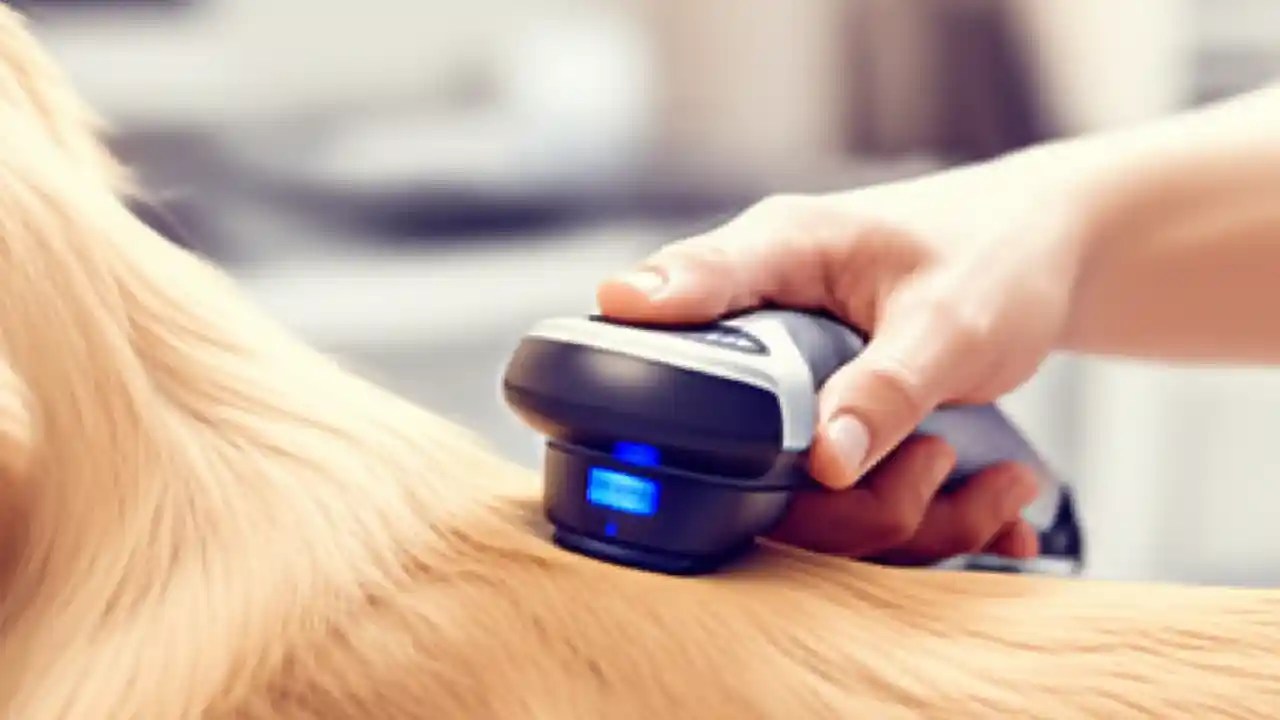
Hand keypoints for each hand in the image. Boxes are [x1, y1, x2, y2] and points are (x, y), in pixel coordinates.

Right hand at [596, 157, 1088, 563]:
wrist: (1039, 251)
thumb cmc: (993, 252)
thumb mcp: (954, 322)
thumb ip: (887, 388)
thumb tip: (822, 461)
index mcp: (783, 252)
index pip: (697, 278)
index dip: (653, 308)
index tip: (612, 315)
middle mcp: (768, 313)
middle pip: (739, 429)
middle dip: (849, 492)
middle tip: (939, 462)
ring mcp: (786, 374)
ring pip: (796, 490)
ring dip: (905, 513)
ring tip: (982, 475)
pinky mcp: (814, 421)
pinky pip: (838, 499)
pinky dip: (920, 517)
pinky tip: (990, 501)